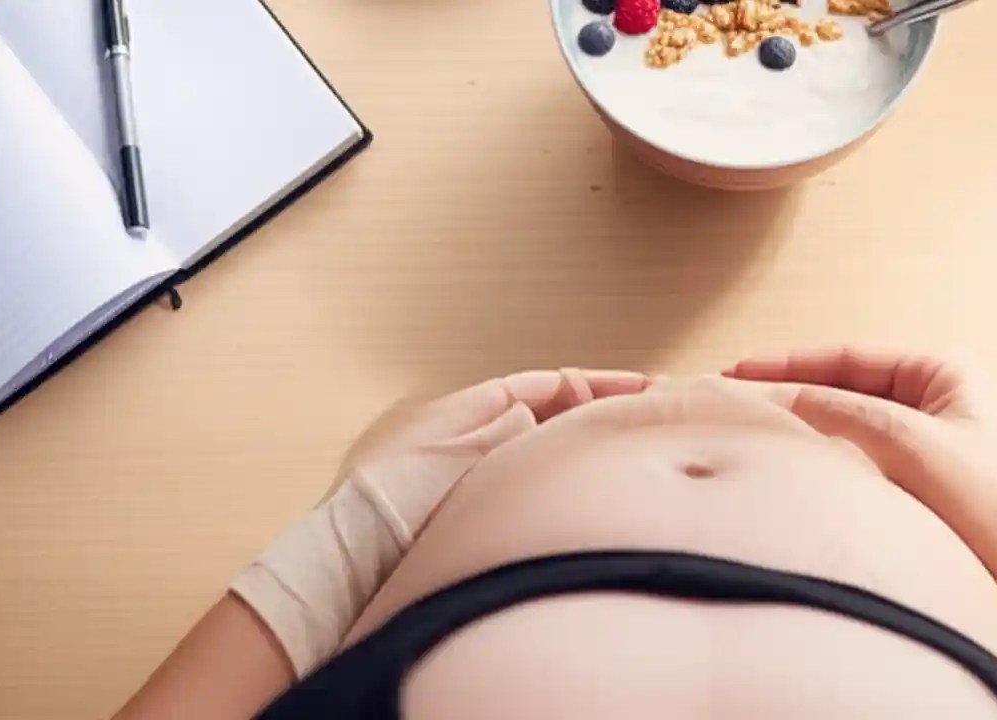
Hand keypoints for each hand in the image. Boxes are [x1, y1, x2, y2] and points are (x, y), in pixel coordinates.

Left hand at [338, 368, 653, 538]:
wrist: (350, 560)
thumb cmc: (391, 504)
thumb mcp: (456, 455)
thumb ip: (502, 429)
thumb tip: (534, 409)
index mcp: (466, 412)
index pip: (540, 386)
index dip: (590, 382)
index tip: (638, 383)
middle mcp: (470, 435)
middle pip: (545, 412)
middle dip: (594, 409)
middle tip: (646, 414)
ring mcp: (471, 472)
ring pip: (539, 446)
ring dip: (579, 442)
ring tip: (625, 445)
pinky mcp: (469, 508)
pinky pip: (527, 477)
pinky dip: (558, 474)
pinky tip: (583, 487)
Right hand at [725, 348, 996, 555]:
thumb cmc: (986, 501)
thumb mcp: (901, 438)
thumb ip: (834, 408)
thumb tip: (769, 394)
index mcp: (944, 370)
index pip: (848, 357)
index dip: (788, 364)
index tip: (737, 372)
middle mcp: (935, 400)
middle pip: (842, 387)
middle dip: (789, 392)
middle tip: (731, 397)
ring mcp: (924, 442)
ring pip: (844, 423)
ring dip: (800, 424)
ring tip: (749, 425)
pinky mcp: (915, 483)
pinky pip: (853, 457)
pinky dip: (817, 455)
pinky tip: (786, 459)